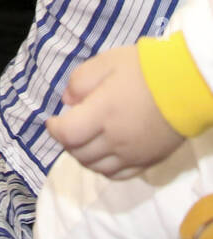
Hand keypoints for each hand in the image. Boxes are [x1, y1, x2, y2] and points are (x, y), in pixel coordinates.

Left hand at [45, 45, 184, 178]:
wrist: (185, 85)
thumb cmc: (144, 69)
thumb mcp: (106, 62)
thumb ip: (80, 81)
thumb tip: (67, 101)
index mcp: (103, 113)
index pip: (68, 135)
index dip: (54, 130)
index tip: (52, 121)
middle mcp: (116, 139)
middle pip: (80, 154)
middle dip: (67, 142)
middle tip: (68, 128)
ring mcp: (133, 154)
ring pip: (97, 168)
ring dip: (83, 156)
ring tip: (84, 141)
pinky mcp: (148, 161)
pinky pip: (118, 175)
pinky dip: (104, 169)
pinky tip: (103, 155)